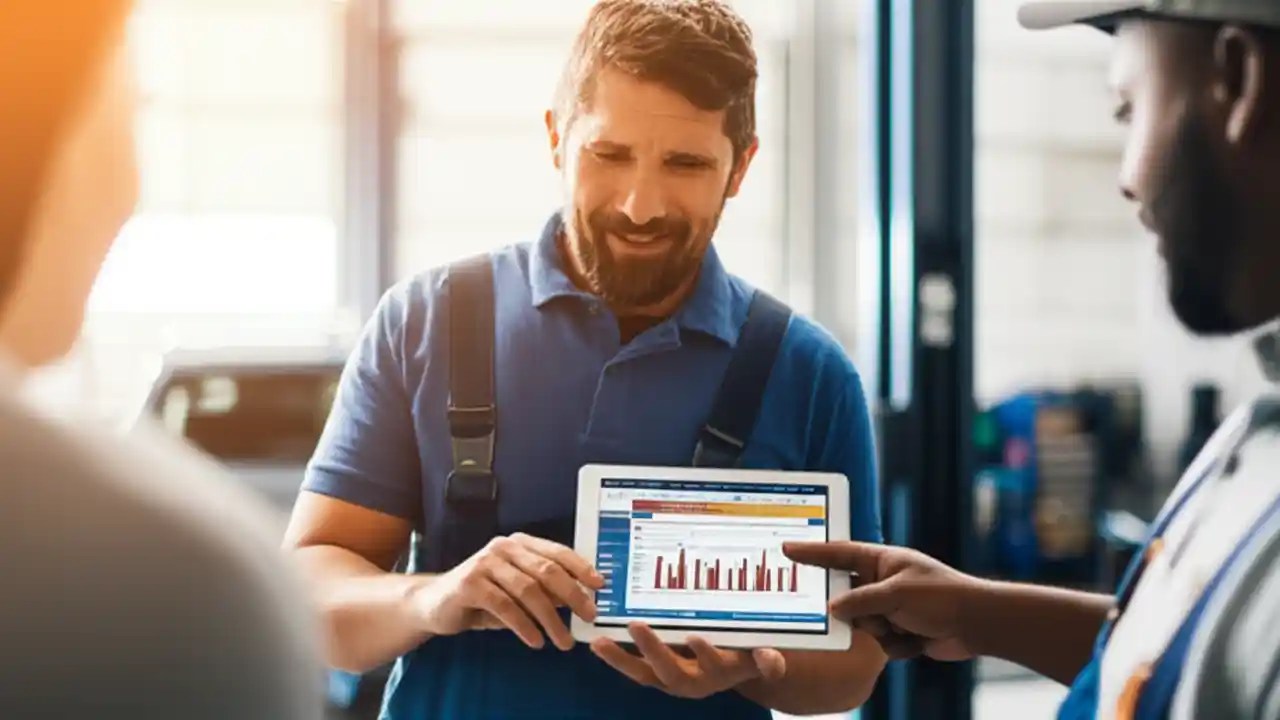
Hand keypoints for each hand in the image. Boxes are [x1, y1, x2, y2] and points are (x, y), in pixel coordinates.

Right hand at [416, 533, 604, 650]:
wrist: (433, 603)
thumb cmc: (482, 597)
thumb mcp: (516, 591)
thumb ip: (544, 590)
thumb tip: (579, 600)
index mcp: (519, 544)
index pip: (557, 552)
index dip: (581, 568)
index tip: (600, 586)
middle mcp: (503, 548)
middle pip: (547, 570)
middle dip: (573, 595)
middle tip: (589, 616)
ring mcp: (484, 563)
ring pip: (528, 590)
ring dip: (550, 619)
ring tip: (563, 641)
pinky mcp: (470, 584)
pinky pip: (505, 607)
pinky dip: (524, 626)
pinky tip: (535, 641)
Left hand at [590, 623, 785, 698]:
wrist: (732, 671)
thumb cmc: (745, 656)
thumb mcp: (759, 657)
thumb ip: (766, 660)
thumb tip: (774, 661)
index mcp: (719, 673)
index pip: (712, 665)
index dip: (704, 653)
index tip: (694, 636)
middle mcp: (692, 681)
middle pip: (670, 670)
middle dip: (653, 649)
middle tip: (637, 625)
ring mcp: (670, 679)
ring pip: (644, 674)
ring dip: (621, 660)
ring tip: (600, 643)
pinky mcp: (654, 673)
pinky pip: (633, 669)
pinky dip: (615, 657)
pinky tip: (596, 640)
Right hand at [783, 541, 982, 661]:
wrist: (977, 625)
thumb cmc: (941, 596)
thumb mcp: (895, 594)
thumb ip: (860, 601)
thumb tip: (832, 609)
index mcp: (882, 561)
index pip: (839, 553)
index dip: (812, 552)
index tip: (787, 548)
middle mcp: (883, 582)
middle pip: (848, 596)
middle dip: (854, 610)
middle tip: (851, 613)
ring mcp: (891, 608)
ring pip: (862, 624)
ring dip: (880, 630)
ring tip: (902, 627)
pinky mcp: (900, 631)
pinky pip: (880, 642)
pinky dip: (896, 644)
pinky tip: (917, 639)